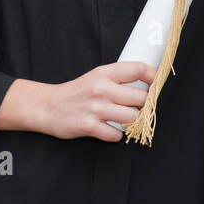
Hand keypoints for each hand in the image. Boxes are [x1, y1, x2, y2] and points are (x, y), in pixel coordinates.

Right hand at [25, 62, 156, 141]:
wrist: (47, 106)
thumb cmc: (76, 92)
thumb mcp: (96, 77)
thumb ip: (117, 79)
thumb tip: (146, 85)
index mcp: (104, 73)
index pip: (137, 69)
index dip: (153, 76)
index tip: (156, 83)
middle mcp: (101, 89)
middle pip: (141, 98)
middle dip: (143, 105)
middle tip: (136, 107)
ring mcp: (96, 108)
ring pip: (132, 117)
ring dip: (131, 121)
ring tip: (122, 119)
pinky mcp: (89, 127)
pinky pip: (116, 135)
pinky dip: (115, 135)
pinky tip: (108, 128)